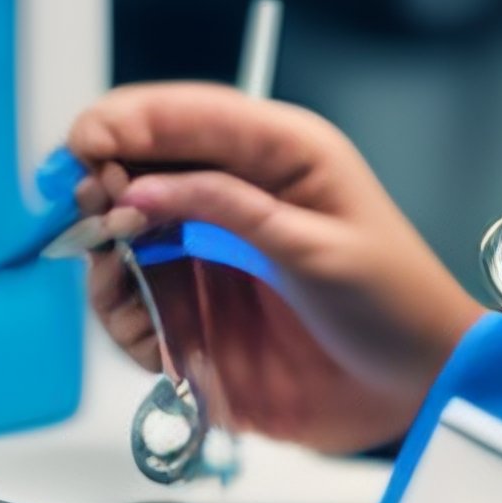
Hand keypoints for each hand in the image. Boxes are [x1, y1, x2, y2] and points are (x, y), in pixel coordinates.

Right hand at [68, 83, 481, 455]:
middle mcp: (236, 193)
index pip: (184, 114)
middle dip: (103, 186)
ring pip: (127, 236)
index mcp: (277, 153)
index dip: (125, 123)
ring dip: (106, 257)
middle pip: (141, 167)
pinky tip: (141, 329)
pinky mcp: (200, 307)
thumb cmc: (395, 303)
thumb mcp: (317, 247)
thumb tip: (144, 188)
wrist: (417, 388)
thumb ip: (228, 209)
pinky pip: (137, 301)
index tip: (84, 144)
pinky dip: (124, 312)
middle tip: (93, 215)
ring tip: (116, 279)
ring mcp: (213, 251)